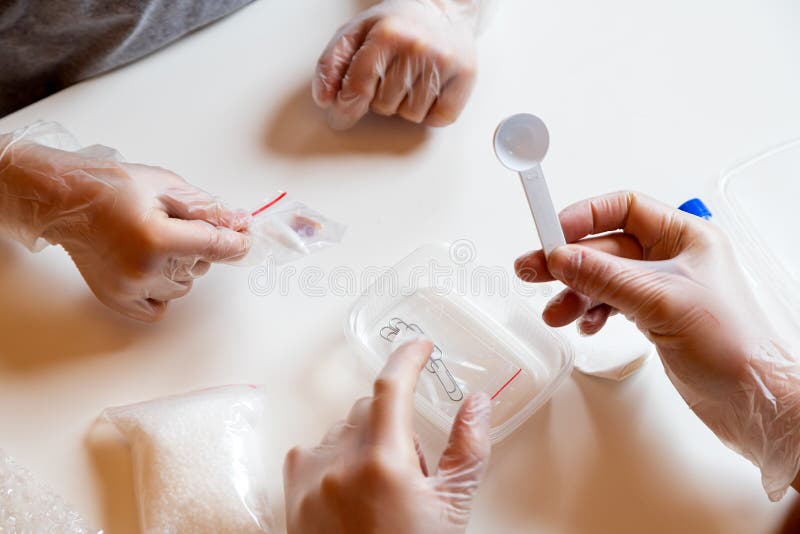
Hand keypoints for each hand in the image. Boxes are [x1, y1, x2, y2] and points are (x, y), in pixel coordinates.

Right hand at [0, 141, 248, 321]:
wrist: (65, 201)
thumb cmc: (112, 188)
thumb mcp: (167, 186)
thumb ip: (207, 209)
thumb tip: (240, 224)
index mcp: (157, 238)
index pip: (214, 247)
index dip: (235, 242)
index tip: (244, 240)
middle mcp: (143, 270)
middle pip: (200, 268)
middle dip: (198, 248)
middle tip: (173, 226)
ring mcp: (129, 289)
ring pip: (183, 288)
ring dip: (180, 269)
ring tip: (156, 244)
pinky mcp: (117, 300)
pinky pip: (158, 309)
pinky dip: (163, 292)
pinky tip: (152, 269)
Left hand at [284, 339, 490, 533]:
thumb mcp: (452, 508)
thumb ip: (468, 449)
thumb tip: (477, 402)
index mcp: (383, 465)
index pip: (391, 389)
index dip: (406, 358)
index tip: (419, 345)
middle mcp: (338, 465)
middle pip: (367, 409)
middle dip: (391, 424)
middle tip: (409, 468)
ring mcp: (309, 479)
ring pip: (340, 428)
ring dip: (362, 440)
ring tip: (378, 487)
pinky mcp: (290, 494)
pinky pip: (311, 449)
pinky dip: (332, 457)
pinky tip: (348, 489)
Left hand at [313, 0, 479, 128]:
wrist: (442, 10)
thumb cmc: (397, 25)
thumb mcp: (356, 33)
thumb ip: (331, 64)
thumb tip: (324, 99)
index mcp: (387, 34)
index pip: (358, 88)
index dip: (346, 108)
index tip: (341, 116)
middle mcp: (417, 47)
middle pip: (384, 106)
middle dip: (381, 98)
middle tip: (391, 76)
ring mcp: (444, 62)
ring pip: (411, 116)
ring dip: (405, 106)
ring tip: (410, 80)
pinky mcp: (466, 76)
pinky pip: (439, 118)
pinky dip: (431, 113)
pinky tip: (429, 89)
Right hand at [514, 191, 799, 499]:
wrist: (751, 399)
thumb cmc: (732, 345)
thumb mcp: (660, 301)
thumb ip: (605, 276)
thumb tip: (562, 256)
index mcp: (685, 237)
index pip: (625, 209)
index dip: (586, 217)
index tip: (552, 232)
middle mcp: (672, 259)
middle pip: (606, 246)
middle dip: (568, 261)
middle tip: (532, 270)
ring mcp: (661, 289)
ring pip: (603, 278)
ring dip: (575, 293)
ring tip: (555, 312)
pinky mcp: (654, 316)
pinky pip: (610, 303)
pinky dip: (591, 312)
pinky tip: (584, 325)